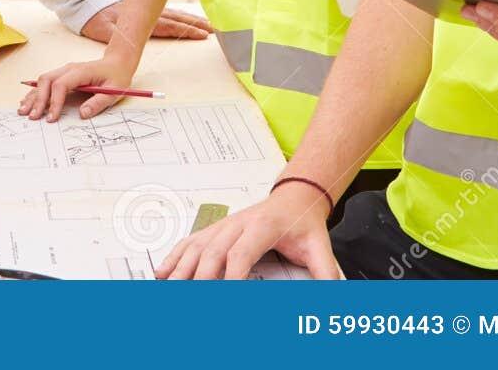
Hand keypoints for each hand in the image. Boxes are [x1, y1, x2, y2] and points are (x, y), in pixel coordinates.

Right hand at [18, 55, 136, 121]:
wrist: (117, 62)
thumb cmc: (116, 76)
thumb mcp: (114, 91)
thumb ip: (98, 103)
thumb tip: (82, 114)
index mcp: (80, 71)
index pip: (61, 85)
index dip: (54, 102)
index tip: (51, 118)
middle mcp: (68, 69)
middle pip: (46, 80)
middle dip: (37, 99)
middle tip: (33, 117)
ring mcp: (64, 71)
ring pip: (42, 80)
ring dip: (32, 96)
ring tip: (23, 111)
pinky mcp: (62, 75)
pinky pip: (45, 82)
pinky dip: (35, 92)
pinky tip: (27, 102)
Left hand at [80, 1, 212, 44]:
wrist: (86, 3)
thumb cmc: (93, 19)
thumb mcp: (102, 30)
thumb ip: (115, 37)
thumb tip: (126, 43)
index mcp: (140, 21)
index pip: (169, 26)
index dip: (186, 30)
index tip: (202, 34)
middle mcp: (146, 14)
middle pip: (176, 19)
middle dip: (194, 24)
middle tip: (212, 30)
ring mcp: (145, 9)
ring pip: (173, 14)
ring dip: (189, 19)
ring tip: (206, 24)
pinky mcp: (142, 8)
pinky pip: (166, 12)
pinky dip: (178, 15)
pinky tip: (185, 18)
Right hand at [157, 182, 341, 279]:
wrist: (294, 196)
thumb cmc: (302, 221)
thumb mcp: (320, 247)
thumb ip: (326, 274)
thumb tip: (334, 296)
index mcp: (262, 227)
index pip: (241, 253)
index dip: (231, 276)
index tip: (226, 295)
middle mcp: (237, 224)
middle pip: (213, 253)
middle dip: (202, 279)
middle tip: (195, 301)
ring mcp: (223, 226)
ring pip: (196, 247)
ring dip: (181, 270)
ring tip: (169, 289)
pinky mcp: (215, 229)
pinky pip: (190, 243)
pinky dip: (174, 258)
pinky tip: (163, 274)